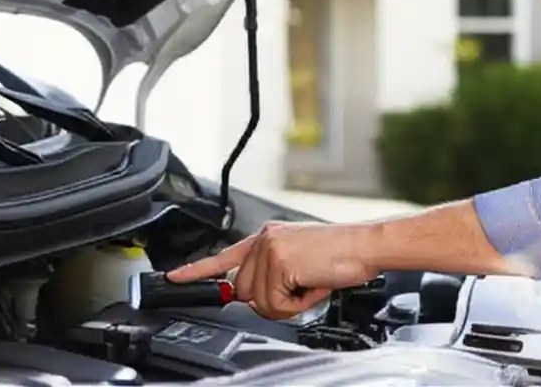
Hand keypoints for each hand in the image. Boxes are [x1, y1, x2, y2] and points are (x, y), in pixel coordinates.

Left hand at [166, 221, 377, 319]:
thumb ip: (272, 273)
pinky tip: (312, 284)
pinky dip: (297, 303)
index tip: (175, 276)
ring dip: (286, 304)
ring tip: (309, 284)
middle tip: (300, 290)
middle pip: (244, 291)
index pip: (225, 256)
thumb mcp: (300, 261)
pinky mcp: (279, 262)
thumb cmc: (341, 256)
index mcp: (267, 236)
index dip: (198, 270)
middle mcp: (264, 239)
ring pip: (258, 301)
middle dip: (271, 300)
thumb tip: (256, 295)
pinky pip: (276, 303)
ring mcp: (269, 249)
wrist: (365, 246)